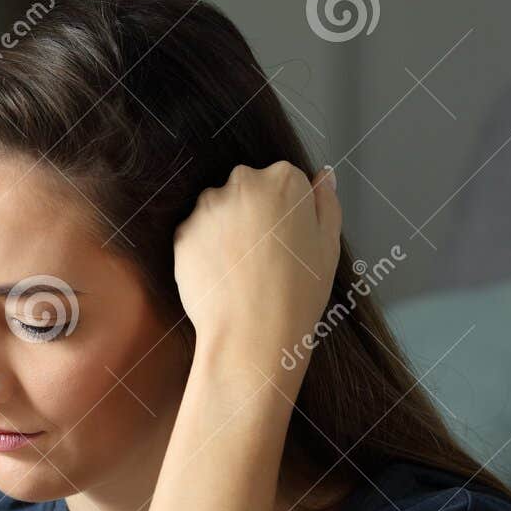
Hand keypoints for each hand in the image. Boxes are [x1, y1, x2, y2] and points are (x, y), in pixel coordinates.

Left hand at [171, 162, 340, 377]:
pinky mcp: (182, 232)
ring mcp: (207, 207)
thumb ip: (325, 202)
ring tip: (241, 269)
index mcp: (283, 179)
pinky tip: (222, 276)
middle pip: (247, 189)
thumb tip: (322, 176)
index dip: (285, 213)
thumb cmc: (297, 293)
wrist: (252, 333)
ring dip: (226, 229)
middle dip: (253, 214)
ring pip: (218, 210)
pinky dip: (205, 250)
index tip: (287, 239)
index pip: (282, 181)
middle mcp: (242, 182)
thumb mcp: (328, 245)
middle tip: (263, 256)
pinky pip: (195, 234)